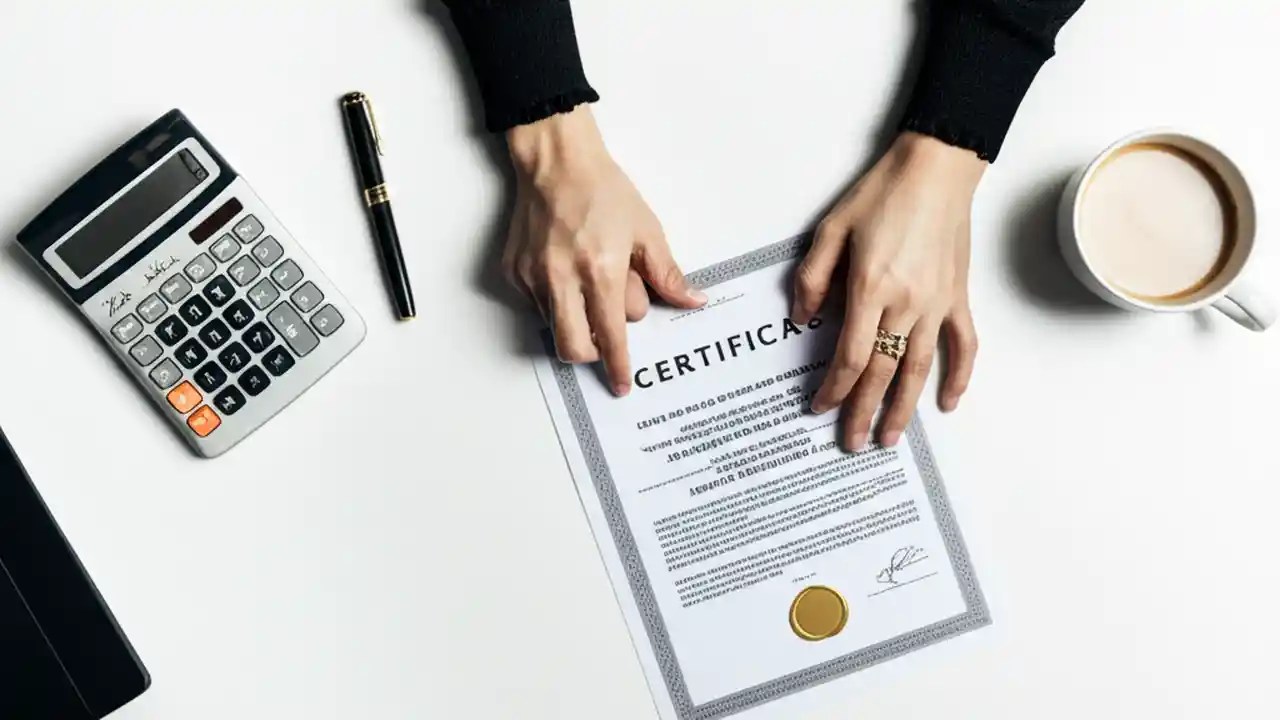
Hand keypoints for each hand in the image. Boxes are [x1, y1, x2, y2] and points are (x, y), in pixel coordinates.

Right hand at [504, 106, 706, 394]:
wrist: (557, 162)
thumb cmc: (603, 191)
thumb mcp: (646, 231)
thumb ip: (667, 274)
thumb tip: (692, 301)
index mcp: (601, 270)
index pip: (612, 336)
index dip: (617, 366)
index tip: (621, 385)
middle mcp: (562, 279)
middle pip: (573, 346)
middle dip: (591, 352)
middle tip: (604, 335)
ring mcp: (533, 276)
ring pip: (555, 325)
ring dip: (575, 318)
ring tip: (587, 280)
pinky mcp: (513, 271)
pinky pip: (536, 303)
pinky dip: (555, 298)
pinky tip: (564, 269)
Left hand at [791, 132, 984, 450]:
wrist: (936, 169)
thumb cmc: (882, 194)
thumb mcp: (831, 229)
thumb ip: (812, 277)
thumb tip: (801, 317)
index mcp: (870, 288)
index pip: (849, 357)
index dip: (834, 389)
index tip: (819, 408)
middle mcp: (906, 304)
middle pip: (881, 372)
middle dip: (863, 411)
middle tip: (852, 443)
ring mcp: (937, 304)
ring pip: (919, 369)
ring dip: (903, 409)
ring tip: (889, 438)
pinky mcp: (958, 297)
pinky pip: (963, 345)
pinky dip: (960, 377)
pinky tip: (948, 403)